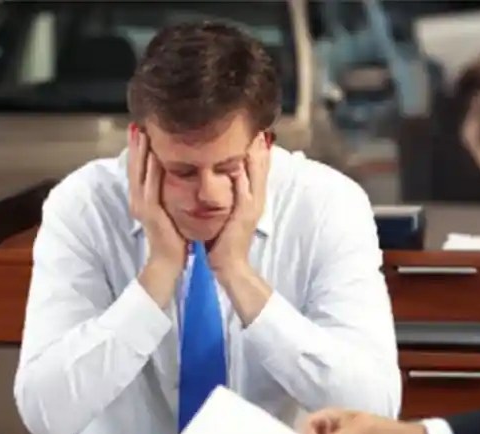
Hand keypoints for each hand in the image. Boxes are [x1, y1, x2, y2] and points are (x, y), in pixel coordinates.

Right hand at [127, 126, 185, 267]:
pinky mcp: (150, 212)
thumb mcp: (170, 210)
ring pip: (139, 173)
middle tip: (136, 124)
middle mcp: (138, 200)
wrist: (169, 261)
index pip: (139, 170)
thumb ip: (169, 194)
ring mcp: (142, 206)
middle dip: (135, 145)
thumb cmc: (174, 238)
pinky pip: (150, 186)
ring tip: (141, 132)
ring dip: (140, 152)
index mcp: (142, 200)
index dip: (138, 150)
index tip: (140, 131)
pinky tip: (154, 154)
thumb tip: (178, 176)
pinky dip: (151, 169)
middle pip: (135, 167)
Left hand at [208, 135, 270, 276]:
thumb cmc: (222, 240)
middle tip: (256, 122)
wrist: (228, 265)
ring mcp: (252, 206)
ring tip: (253, 134)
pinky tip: (240, 162)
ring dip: (255, 154)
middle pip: (261, 165)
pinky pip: (245, 192)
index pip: (256, 166)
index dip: (256, 147)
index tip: (250, 127)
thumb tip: (218, 181)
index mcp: (251, 197)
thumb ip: (225, 196)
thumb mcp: (225, 212)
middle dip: (259, 144)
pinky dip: (244, 177)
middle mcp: (255, 198)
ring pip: (257, 174)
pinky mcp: (244, 215)